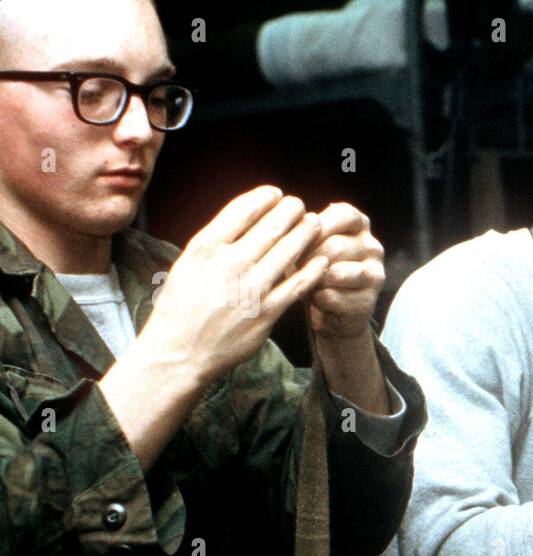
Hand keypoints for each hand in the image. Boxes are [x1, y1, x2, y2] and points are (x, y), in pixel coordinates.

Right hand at [139, 186, 327, 383]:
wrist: (179, 352)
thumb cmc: (181, 307)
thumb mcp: (187, 264)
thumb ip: (214, 243)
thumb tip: (242, 218)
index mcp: (205, 247)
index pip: (243, 209)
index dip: (265, 197)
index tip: (276, 193)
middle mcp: (229, 264)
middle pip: (271, 226)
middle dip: (291, 210)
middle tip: (300, 205)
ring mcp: (250, 289)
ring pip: (288, 251)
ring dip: (306, 233)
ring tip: (314, 223)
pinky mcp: (266, 312)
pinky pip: (297, 285)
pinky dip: (313, 270)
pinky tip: (321, 260)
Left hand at [300, 203, 384, 343]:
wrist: (332, 314)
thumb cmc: (315, 269)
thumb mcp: (310, 243)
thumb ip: (306, 229)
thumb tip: (297, 225)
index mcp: (360, 225)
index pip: (343, 215)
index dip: (316, 229)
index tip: (299, 241)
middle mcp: (373, 247)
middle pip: (335, 247)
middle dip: (308, 260)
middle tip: (297, 269)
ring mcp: (375, 276)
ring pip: (335, 273)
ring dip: (313, 281)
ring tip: (309, 284)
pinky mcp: (368, 302)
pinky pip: (332, 297)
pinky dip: (316, 300)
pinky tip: (319, 301)